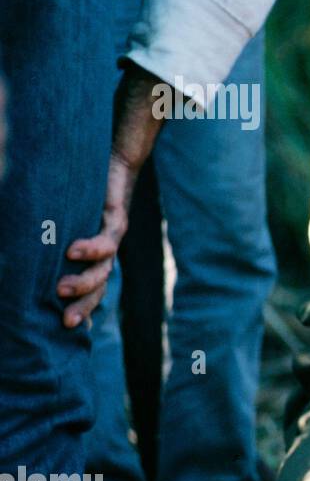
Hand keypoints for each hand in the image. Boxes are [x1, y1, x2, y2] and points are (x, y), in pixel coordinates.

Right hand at [58, 63, 165, 327]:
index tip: (64, 326)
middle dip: (85, 305)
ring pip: (105, 266)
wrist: (114, 153)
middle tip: (64, 321)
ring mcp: (114, 231)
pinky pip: (109, 236)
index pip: (90, 285)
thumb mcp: (65, 214)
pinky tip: (75, 250)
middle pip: (100, 284)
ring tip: (62, 289)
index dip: (83, 306)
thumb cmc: (86, 184)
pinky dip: (93, 245)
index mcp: (95, 250)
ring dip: (85, 279)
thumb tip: (21, 247)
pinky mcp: (118, 213)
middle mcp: (107, 246)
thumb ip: (51, 230)